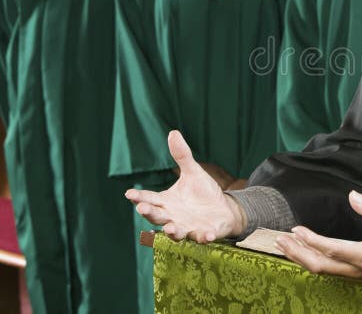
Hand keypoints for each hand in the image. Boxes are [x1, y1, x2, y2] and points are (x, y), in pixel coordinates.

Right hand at [125, 130, 245, 242]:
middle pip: (157, 217)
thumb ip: (182, 156)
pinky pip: (202, 237)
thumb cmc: (203, 193)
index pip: (149, 199)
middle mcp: (173, 217)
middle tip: (142, 208)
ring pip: (176, 232)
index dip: (139, 197)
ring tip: (170, 228)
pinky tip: (207, 235)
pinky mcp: (204, 234)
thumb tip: (173, 132)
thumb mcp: (193, 172)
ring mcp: (187, 228)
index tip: (129, 193)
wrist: (224, 210)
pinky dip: (203, 237)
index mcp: (167, 202)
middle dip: (150, 214)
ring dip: (172, 231)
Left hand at [275, 191, 361, 281]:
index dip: (312, 240)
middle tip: (280, 239)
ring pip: (323, 270)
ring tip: (285, 245)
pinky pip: (330, 270)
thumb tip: (352, 196)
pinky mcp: (357, 272)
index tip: (297, 229)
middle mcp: (358, 269)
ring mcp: (357, 273)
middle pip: (320, 266)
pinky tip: (305, 252)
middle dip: (298, 253)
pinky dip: (313, 261)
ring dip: (302, 258)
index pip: (332, 249)